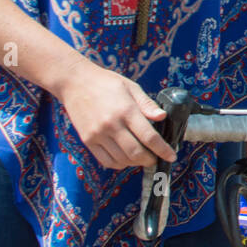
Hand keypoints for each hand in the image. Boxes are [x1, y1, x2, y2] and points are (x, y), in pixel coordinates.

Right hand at [57, 62, 174, 170]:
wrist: (75, 82)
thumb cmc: (106, 83)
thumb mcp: (131, 87)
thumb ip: (147, 104)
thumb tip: (162, 117)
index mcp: (126, 111)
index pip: (149, 137)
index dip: (163, 150)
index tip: (171, 157)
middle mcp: (112, 125)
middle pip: (136, 153)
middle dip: (150, 160)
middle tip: (156, 158)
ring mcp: (98, 134)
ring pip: (122, 160)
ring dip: (135, 163)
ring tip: (142, 158)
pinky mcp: (88, 140)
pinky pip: (106, 161)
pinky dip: (119, 164)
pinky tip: (125, 158)